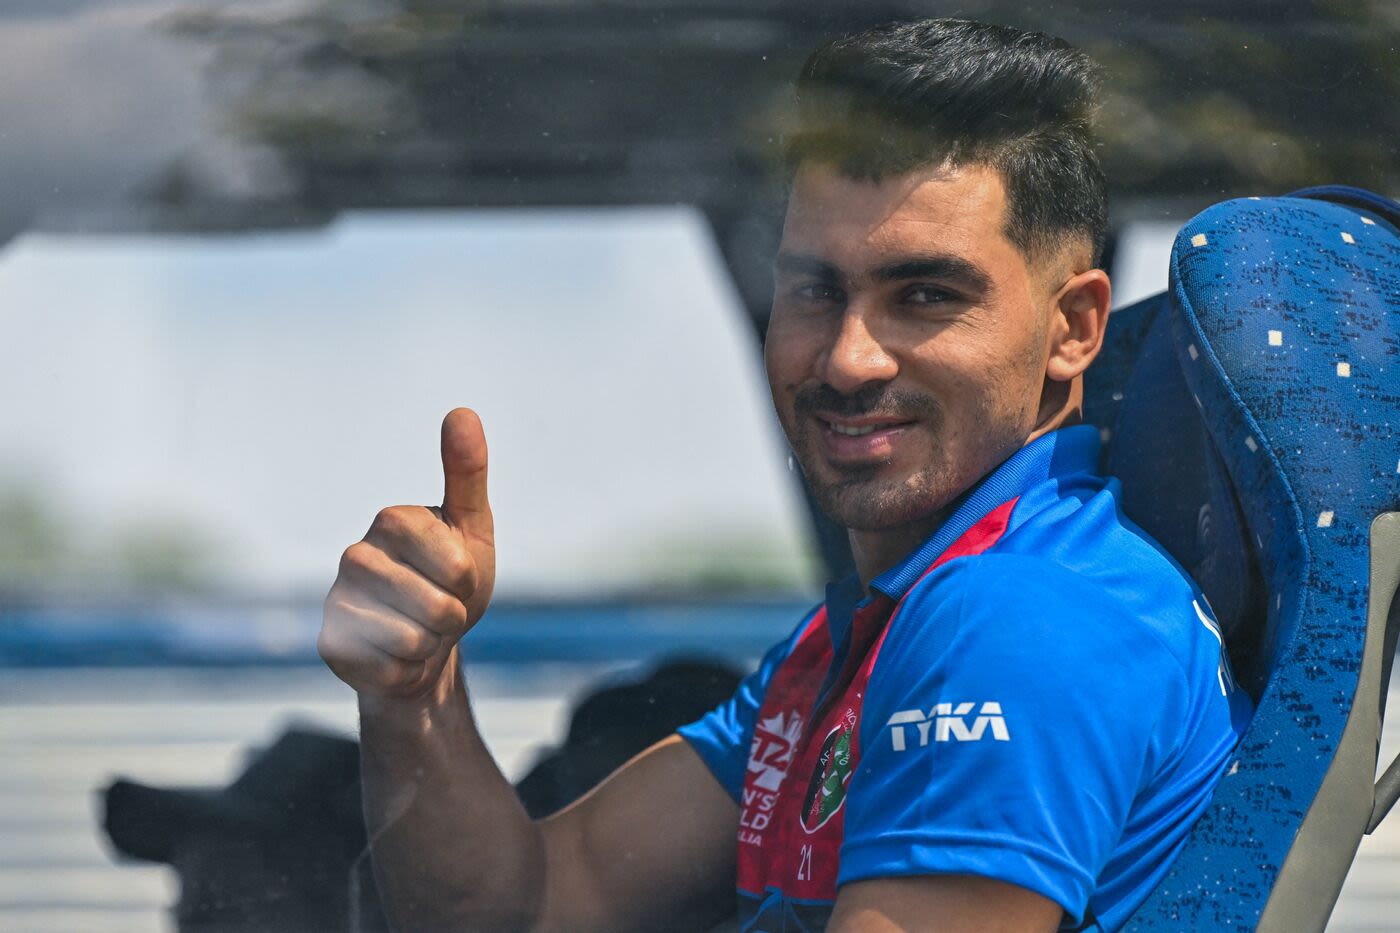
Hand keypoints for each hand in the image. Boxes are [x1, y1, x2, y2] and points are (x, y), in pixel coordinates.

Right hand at [319, 408, 495, 698]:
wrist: (425, 643)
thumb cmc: (451, 579)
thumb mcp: (471, 525)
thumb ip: (467, 472)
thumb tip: (461, 411)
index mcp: (393, 520)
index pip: (458, 565)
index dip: (468, 581)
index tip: (456, 575)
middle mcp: (356, 555)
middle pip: (438, 606)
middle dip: (452, 617)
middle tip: (439, 607)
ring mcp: (339, 600)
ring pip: (414, 640)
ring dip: (430, 644)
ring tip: (419, 630)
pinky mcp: (331, 644)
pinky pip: (391, 668)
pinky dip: (407, 669)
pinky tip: (396, 655)